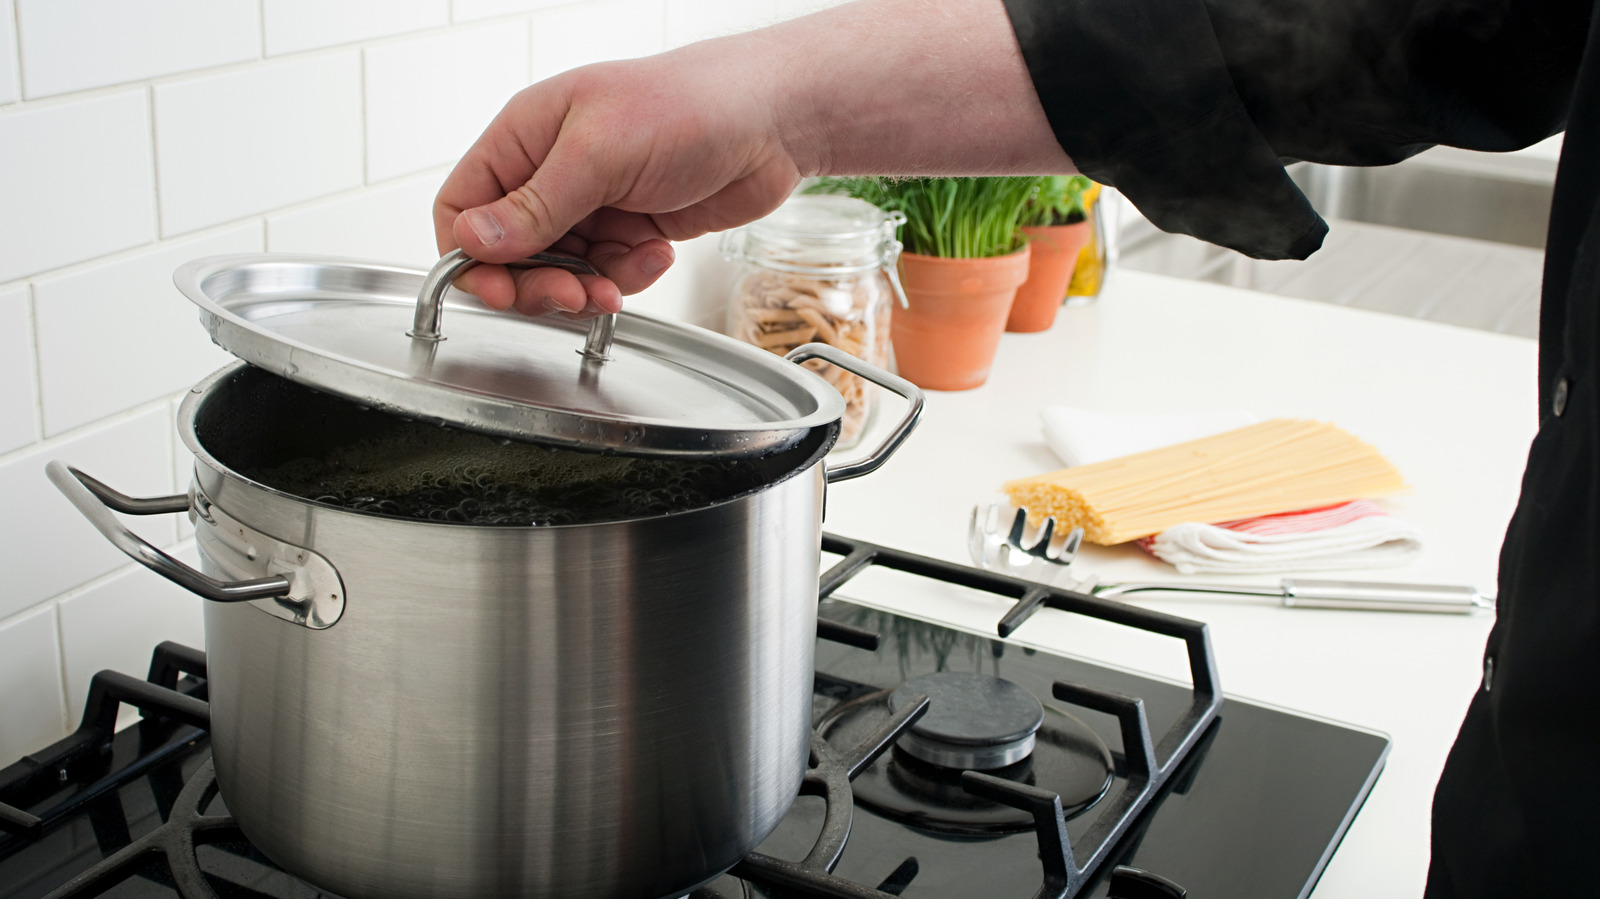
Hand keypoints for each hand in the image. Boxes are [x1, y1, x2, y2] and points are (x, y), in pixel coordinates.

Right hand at [433, 41, 805, 316]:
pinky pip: (607, 273)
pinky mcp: (630, 227)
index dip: (471, 257)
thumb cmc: (692, 105)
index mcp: (527, 136)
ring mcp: (593, 201)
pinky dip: (628, 275)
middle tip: (571, 296)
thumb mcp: (600, 153)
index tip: (499, 290)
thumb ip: (535, 205)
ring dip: (588, 286)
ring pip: (561, 271)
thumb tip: (474, 240)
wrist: (774, 121)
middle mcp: (553, 170)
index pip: (463, 207)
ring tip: (621, 278)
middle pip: (510, 253)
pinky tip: (656, 253)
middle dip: (538, 283)